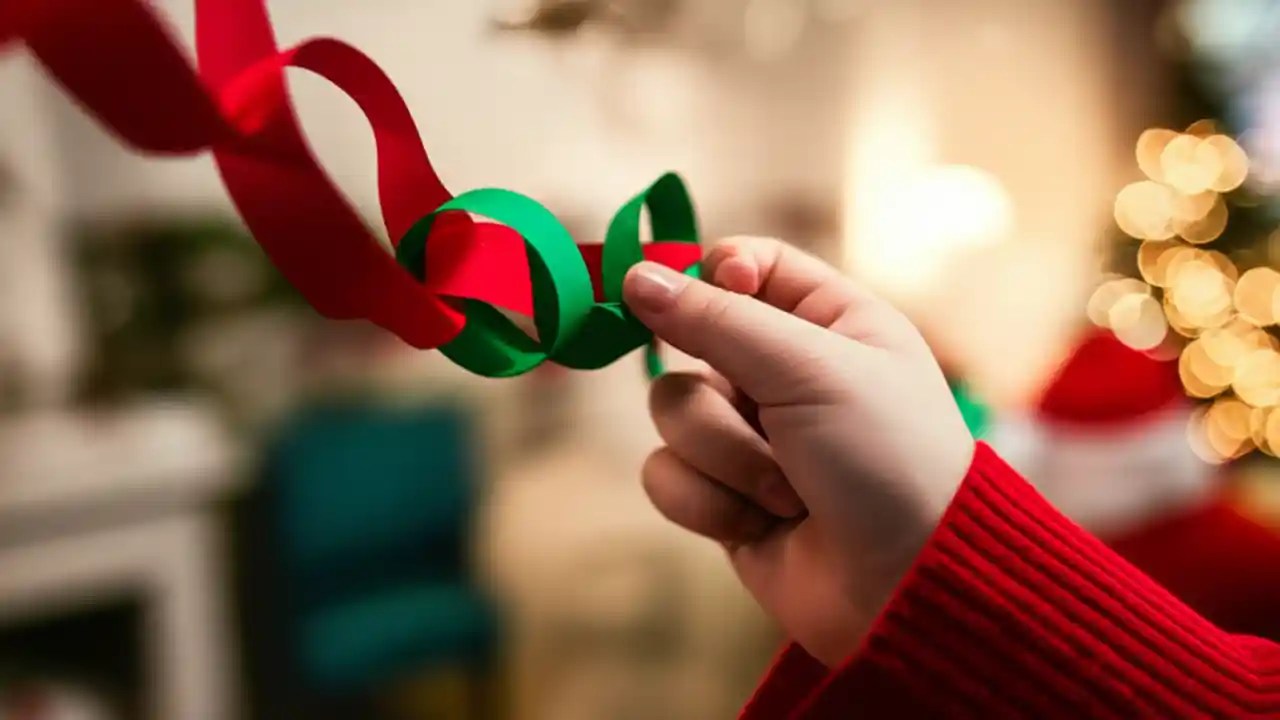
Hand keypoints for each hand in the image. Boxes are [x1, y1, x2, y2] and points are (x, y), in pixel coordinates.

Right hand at [623, 236, 974, 665]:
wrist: (906, 587)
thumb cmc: (886, 459)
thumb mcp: (810, 369)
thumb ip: (716, 319)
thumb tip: (634, 276)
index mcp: (828, 319)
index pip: (744, 263)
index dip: (712, 274)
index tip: (701, 293)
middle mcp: (784, 371)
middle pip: (690, 341)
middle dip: (725, 398)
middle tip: (776, 427)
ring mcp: (750, 435)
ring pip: (671, 412)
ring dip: (725, 458)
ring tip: (787, 493)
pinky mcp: (722, 495)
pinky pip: (665, 475)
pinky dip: (708, 502)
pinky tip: (761, 525)